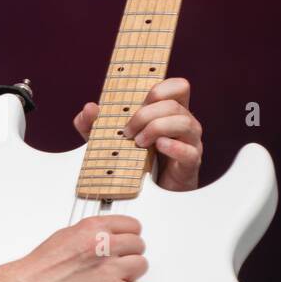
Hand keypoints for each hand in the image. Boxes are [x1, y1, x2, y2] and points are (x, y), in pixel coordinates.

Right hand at [0, 215, 149, 281]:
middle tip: (120, 264)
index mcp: (93, 228)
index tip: (127, 244)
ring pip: (142, 266)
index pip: (132, 225)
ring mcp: (108, 269)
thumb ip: (89, 235)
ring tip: (119, 280)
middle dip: (131, 255)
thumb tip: (103, 237)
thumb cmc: (39, 267)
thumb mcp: (65, 236)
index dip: (130, 236)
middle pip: (139, 245)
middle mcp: (103, 245)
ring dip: (133, 275)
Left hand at [72, 77, 202, 191]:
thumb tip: (90, 108)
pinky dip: (173, 147)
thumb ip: (92, 123)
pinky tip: (158, 147)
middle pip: (174, 104)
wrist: (145, 194)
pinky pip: (189, 152)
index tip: (138, 102)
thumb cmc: (131, 160)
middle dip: (146, 114)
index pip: (178, 87)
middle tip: (128, 131)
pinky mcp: (190, 164)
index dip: (159, 89)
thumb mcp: (105, 139)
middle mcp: (183, 123)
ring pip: (185, 123)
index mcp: (168, 112)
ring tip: (138, 142)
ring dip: (157, 128)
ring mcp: (190, 143)